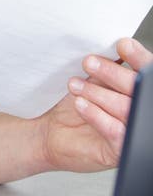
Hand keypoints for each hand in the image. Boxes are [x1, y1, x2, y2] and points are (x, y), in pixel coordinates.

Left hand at [39, 38, 152, 172]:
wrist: (53, 131)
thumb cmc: (78, 103)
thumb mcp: (95, 80)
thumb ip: (111, 66)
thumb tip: (116, 44)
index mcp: (141, 92)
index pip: (147, 73)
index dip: (139, 58)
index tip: (122, 45)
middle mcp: (143, 113)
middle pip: (138, 90)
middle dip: (112, 73)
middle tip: (89, 63)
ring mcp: (135, 134)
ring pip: (125, 109)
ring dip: (97, 93)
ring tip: (75, 85)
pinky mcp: (119, 151)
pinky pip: (113, 131)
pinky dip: (95, 114)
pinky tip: (80, 104)